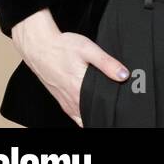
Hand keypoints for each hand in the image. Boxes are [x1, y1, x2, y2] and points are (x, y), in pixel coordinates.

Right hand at [11, 8, 128, 126]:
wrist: (39, 47)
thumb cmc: (62, 47)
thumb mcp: (88, 49)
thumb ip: (107, 63)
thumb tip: (124, 75)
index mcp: (79, 88)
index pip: (100, 106)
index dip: (112, 106)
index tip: (120, 103)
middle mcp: (71, 99)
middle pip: (92, 113)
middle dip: (104, 110)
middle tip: (116, 103)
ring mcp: (65, 101)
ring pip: (82, 117)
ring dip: (94, 113)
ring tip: (106, 105)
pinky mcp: (60, 100)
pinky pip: (74, 114)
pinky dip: (83, 114)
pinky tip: (91, 107)